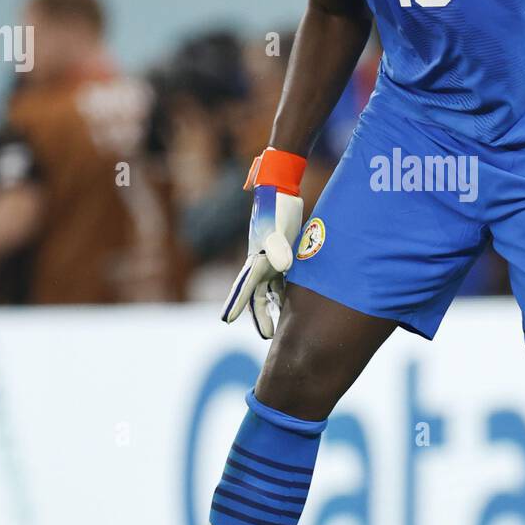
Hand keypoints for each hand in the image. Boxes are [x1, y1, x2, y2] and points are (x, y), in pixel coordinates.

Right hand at [221, 148, 305, 338]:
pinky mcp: (286, 254)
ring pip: (272, 288)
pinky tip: (297, 303)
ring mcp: (273, 258)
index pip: (245, 286)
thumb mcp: (277, 226)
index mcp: (255, 258)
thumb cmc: (275, 206)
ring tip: (280, 325)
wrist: (281, 189)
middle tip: (267, 336)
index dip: (237, 303)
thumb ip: (279, 247)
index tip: (227, 321)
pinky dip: (288, 291)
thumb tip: (282, 268)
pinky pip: (286, 278)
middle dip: (260, 314)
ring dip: (275, 305)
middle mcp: (261, 261)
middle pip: (258, 293)